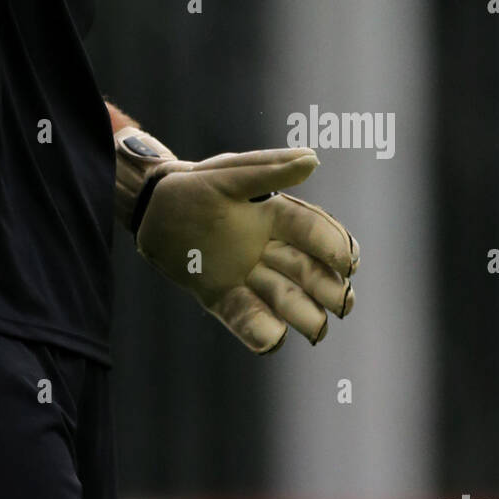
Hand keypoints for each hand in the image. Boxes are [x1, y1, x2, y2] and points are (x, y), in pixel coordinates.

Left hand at [115, 129, 358, 354]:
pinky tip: (273, 338)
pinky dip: (260, 329)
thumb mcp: (227, 174)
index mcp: (274, 215)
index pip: (312, 231)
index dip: (333, 246)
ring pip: (284, 298)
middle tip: (342, 303)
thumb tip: (313, 160)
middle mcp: (266, 248)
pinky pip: (245, 317)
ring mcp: (246, 275)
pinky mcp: (221, 297)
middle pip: (307, 271)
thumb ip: (268, 169)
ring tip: (316, 327)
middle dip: (328, 288)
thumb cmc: (191, 185)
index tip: (348, 263)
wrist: (150, 209)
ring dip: (302, 313)